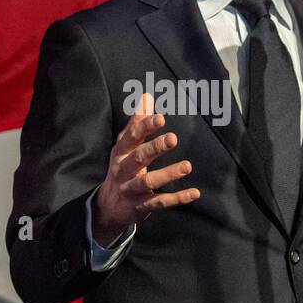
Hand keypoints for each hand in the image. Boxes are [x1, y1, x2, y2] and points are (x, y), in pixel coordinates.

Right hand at [92, 92, 199, 243]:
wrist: (108, 206)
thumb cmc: (122, 167)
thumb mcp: (125, 145)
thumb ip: (137, 122)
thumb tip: (147, 96)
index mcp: (120, 151)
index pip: (131, 136)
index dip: (145, 126)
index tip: (160, 118)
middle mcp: (123, 170)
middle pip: (138, 158)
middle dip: (154, 148)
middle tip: (173, 138)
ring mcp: (131, 189)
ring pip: (148, 182)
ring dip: (168, 174)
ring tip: (187, 166)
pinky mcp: (141, 206)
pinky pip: (160, 202)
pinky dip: (177, 198)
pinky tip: (195, 193)